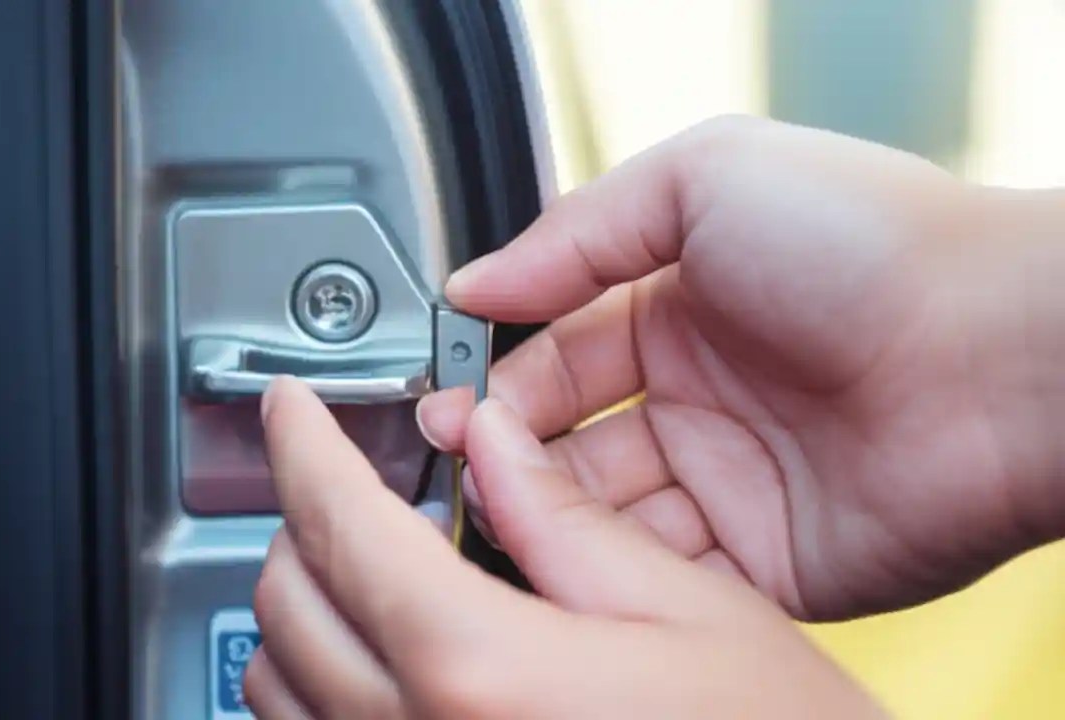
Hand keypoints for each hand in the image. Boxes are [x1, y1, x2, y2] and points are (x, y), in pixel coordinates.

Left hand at [245, 377, 883, 719]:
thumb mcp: (694, 612)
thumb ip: (567, 519)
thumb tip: (494, 442)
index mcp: (485, 670)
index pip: (340, 525)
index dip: (303, 442)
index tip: (291, 408)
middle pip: (287, 600)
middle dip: (304, 518)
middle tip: (357, 480)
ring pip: (276, 683)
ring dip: (306, 603)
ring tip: (373, 563)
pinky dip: (320, 682)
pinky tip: (387, 653)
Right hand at [418, 115, 1064, 619]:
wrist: (997, 357)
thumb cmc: (872, 246)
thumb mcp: (700, 178)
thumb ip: (573, 232)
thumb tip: (474, 283)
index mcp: (680, 308)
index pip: (557, 354)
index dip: (499, 376)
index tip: (451, 394)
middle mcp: (701, 398)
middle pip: (565, 443)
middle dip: (505, 451)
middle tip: (460, 454)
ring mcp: (729, 482)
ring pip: (598, 517)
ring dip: (542, 513)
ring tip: (499, 501)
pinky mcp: (762, 561)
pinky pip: (658, 579)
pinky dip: (605, 574)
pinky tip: (564, 551)